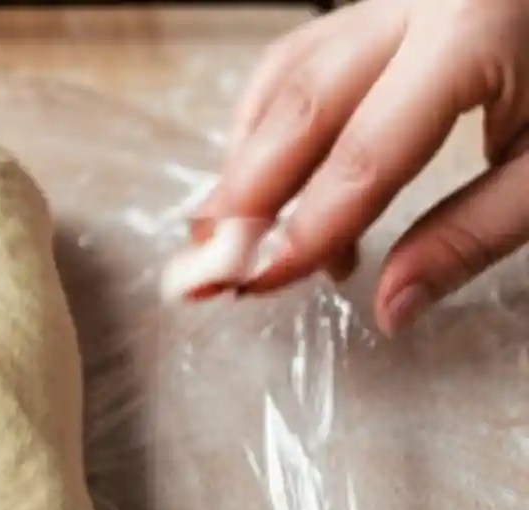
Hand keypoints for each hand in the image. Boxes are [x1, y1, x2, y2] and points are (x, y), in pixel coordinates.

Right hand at [203, 0, 528, 334]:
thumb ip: (472, 235)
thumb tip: (391, 306)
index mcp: (471, 33)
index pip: (364, 153)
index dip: (308, 228)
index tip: (262, 282)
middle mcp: (414, 4)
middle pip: (298, 108)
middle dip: (246, 199)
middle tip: (209, 269)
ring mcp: (384, 0)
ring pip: (283, 82)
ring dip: (246, 167)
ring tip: (226, 239)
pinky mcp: (371, 9)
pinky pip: (293, 63)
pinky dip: (265, 128)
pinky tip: (261, 182)